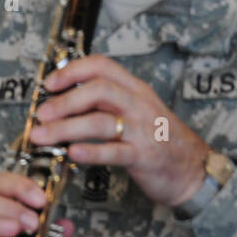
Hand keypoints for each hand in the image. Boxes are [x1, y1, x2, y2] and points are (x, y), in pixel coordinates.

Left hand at [26, 55, 209, 206]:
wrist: (195, 170)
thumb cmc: (158, 140)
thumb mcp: (135, 111)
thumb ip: (103, 103)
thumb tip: (61, 100)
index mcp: (134, 90)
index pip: (101, 66)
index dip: (72, 70)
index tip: (49, 84)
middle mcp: (139, 105)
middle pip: (98, 90)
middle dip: (64, 101)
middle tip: (41, 115)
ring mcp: (143, 131)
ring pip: (100, 121)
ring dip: (66, 128)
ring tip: (43, 136)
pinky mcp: (144, 157)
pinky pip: (114, 152)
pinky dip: (90, 152)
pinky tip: (71, 153)